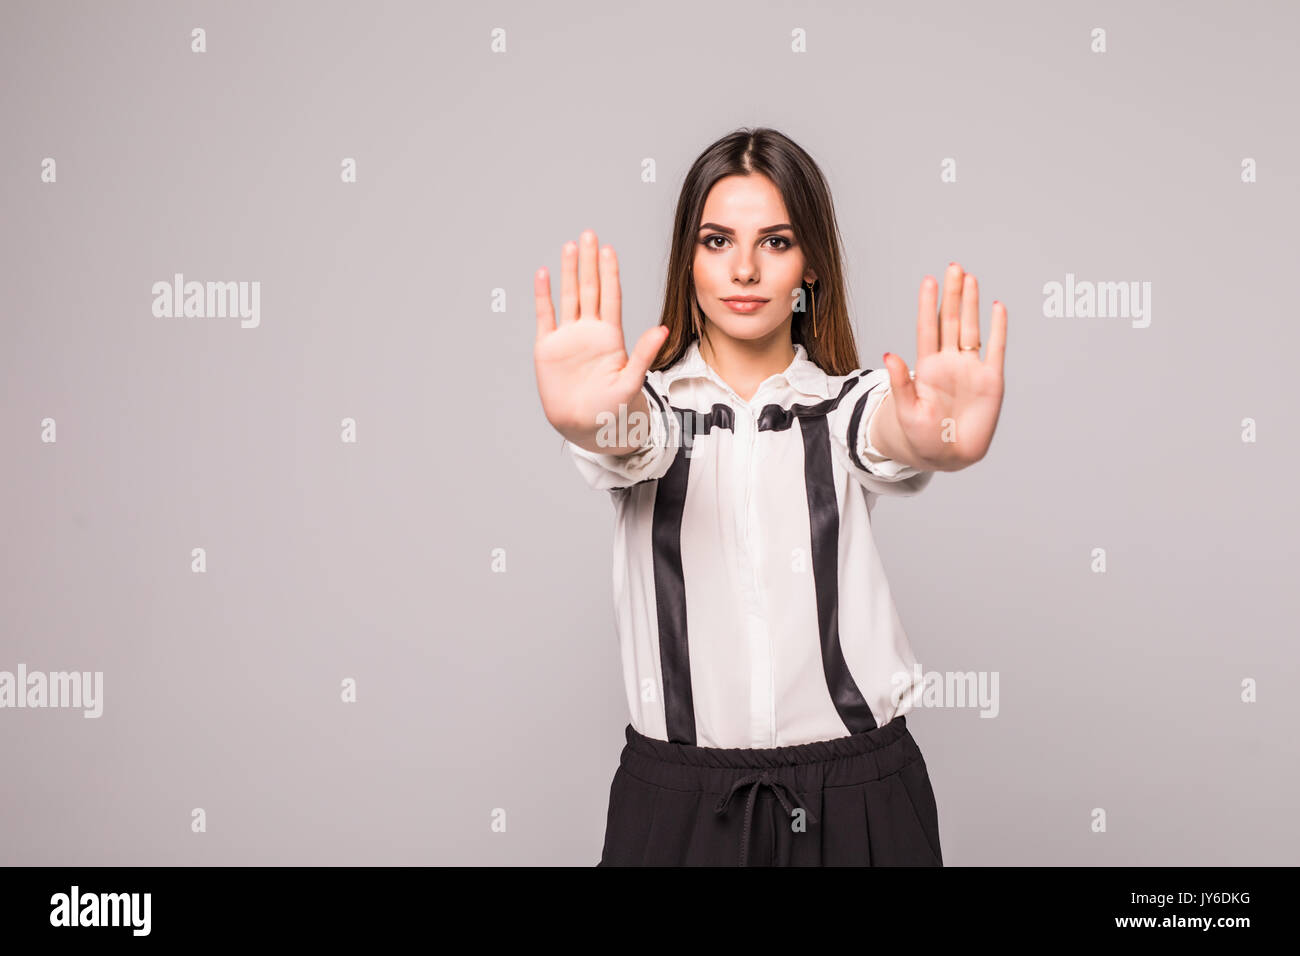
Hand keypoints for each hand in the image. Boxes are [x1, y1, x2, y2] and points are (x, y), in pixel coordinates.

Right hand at [534, 230, 668, 440]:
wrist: (585, 427)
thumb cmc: (612, 409)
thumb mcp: (631, 382)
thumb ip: (643, 354)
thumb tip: (662, 329)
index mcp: (611, 337)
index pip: (611, 297)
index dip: (609, 272)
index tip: (608, 249)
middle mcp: (590, 331)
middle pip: (590, 289)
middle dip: (589, 261)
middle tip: (589, 234)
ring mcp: (569, 337)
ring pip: (569, 297)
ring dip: (569, 272)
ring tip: (569, 246)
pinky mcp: (549, 348)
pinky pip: (545, 316)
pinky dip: (543, 295)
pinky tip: (543, 274)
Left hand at [875, 263, 1006, 469]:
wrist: (948, 456)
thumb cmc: (922, 436)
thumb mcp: (907, 410)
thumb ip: (901, 383)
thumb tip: (889, 355)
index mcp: (927, 367)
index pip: (927, 328)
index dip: (928, 305)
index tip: (928, 281)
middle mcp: (949, 362)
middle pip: (950, 321)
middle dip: (952, 295)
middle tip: (953, 267)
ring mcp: (970, 369)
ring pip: (971, 329)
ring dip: (971, 304)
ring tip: (969, 278)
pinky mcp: (991, 380)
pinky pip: (996, 349)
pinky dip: (998, 328)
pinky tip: (997, 307)